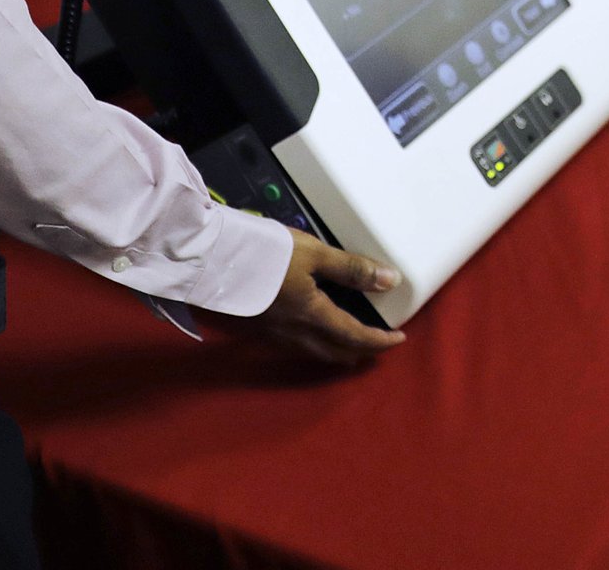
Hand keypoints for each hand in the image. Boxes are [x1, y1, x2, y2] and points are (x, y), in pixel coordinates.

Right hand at [225, 229, 406, 367]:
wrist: (211, 261)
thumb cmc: (263, 254)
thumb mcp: (314, 253)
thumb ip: (352, 268)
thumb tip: (390, 280)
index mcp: (313, 315)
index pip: (355, 336)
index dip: (379, 340)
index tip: (398, 340)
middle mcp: (294, 332)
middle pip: (334, 353)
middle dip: (358, 352)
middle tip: (376, 346)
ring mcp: (272, 334)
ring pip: (312, 353)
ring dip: (335, 352)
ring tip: (348, 345)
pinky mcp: (256, 328)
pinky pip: (293, 347)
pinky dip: (312, 346)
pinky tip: (309, 335)